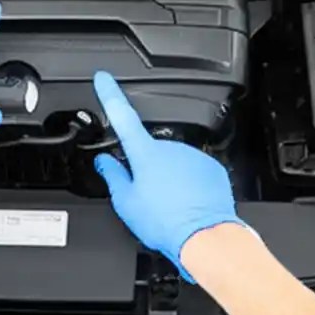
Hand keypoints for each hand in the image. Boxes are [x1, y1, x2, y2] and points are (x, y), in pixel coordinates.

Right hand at [92, 72, 243, 280]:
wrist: (205, 237)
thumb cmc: (166, 223)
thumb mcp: (127, 203)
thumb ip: (114, 177)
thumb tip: (105, 162)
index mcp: (145, 153)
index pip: (122, 116)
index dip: (110, 94)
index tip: (104, 78)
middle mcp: (170, 148)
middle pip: (150, 150)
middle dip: (147, 167)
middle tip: (148, 197)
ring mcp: (193, 156)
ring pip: (174, 162)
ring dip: (169, 178)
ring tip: (170, 206)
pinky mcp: (211, 167)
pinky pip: (194, 171)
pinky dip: (189, 184)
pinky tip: (187, 204)